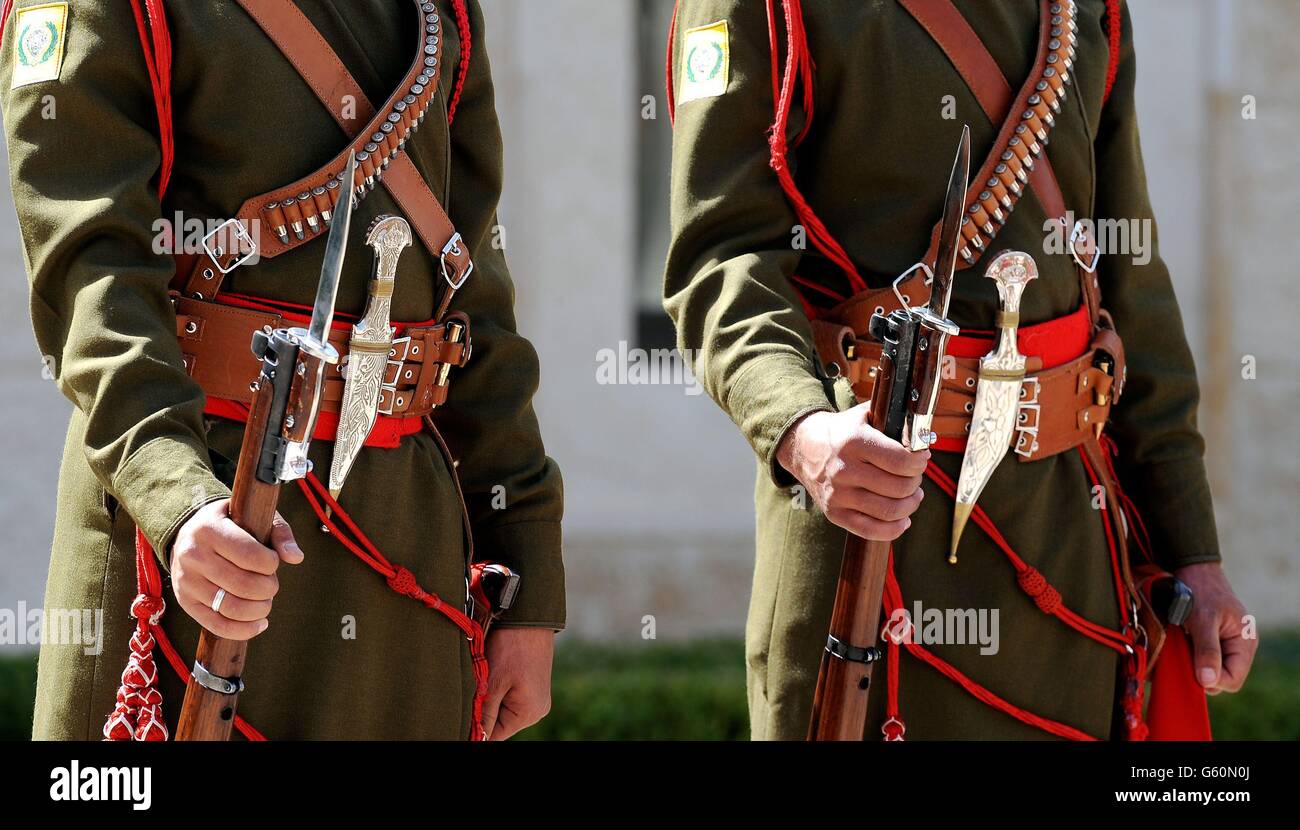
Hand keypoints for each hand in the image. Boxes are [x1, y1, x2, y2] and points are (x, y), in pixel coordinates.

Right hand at [169, 499, 302, 639]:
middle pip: (244, 585)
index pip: (251, 556)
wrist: (187, 537)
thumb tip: (296, 557)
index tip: (272, 562)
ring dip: (260, 610)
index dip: (271, 564)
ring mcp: (186, 581)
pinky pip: (218, 626)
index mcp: (209, 528)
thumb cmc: (230, 525)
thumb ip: (279, 532)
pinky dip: (245, 630)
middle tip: (271, 584)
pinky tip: (260, 624)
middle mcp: (193, 555)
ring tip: (265, 602)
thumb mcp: (252, 516)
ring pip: (232, 608)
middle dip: (268, 589)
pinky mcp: (185, 602)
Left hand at [480, 627, 554, 739]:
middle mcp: (537, 709)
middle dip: (482, 711)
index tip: (462, 714)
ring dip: (489, 698)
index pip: (495, 735)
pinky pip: (510, 697)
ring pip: (502, 709)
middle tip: (472, 689)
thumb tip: (475, 737)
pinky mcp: (533, 686)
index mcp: (529, 713)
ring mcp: (536, 697)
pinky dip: (497, 689)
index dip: (476, 729)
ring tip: (485, 677)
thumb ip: (484, 714)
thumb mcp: (494, 682)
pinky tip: (494, 673)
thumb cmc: (512, 647)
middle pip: (499, 723)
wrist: (528, 616)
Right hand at [776, 405, 928, 540]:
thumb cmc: (843, 431)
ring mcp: (837, 494)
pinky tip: (903, 519)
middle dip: (915, 483)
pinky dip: (894, 529)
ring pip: (889, 511)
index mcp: (854, 441)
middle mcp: (843, 469)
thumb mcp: (865, 415)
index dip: (919, 462)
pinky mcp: (834, 513)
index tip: (922, 458)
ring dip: (910, 505)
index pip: (901, 461)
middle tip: (915, 477)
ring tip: (912, 496)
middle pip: (899, 488)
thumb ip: (894, 422)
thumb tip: (926, 438)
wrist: (803, 447)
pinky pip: (871, 530)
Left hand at [1174, 562, 1256, 693]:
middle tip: (1181, 659)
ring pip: (1207, 669)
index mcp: (1244, 643)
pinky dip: (1187, 656)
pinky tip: (1177, 646)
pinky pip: (1199, 657)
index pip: (1233, 680)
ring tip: (1179, 649)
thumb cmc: (1201, 590)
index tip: (1191, 672)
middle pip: (1220, 677)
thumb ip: (1207, 650)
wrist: (1192, 568)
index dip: (1213, 681)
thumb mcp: (1203, 620)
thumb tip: (1207, 681)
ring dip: (1191, 664)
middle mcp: (1236, 647)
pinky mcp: (1208, 640)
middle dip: (1200, 673)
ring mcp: (1223, 644)